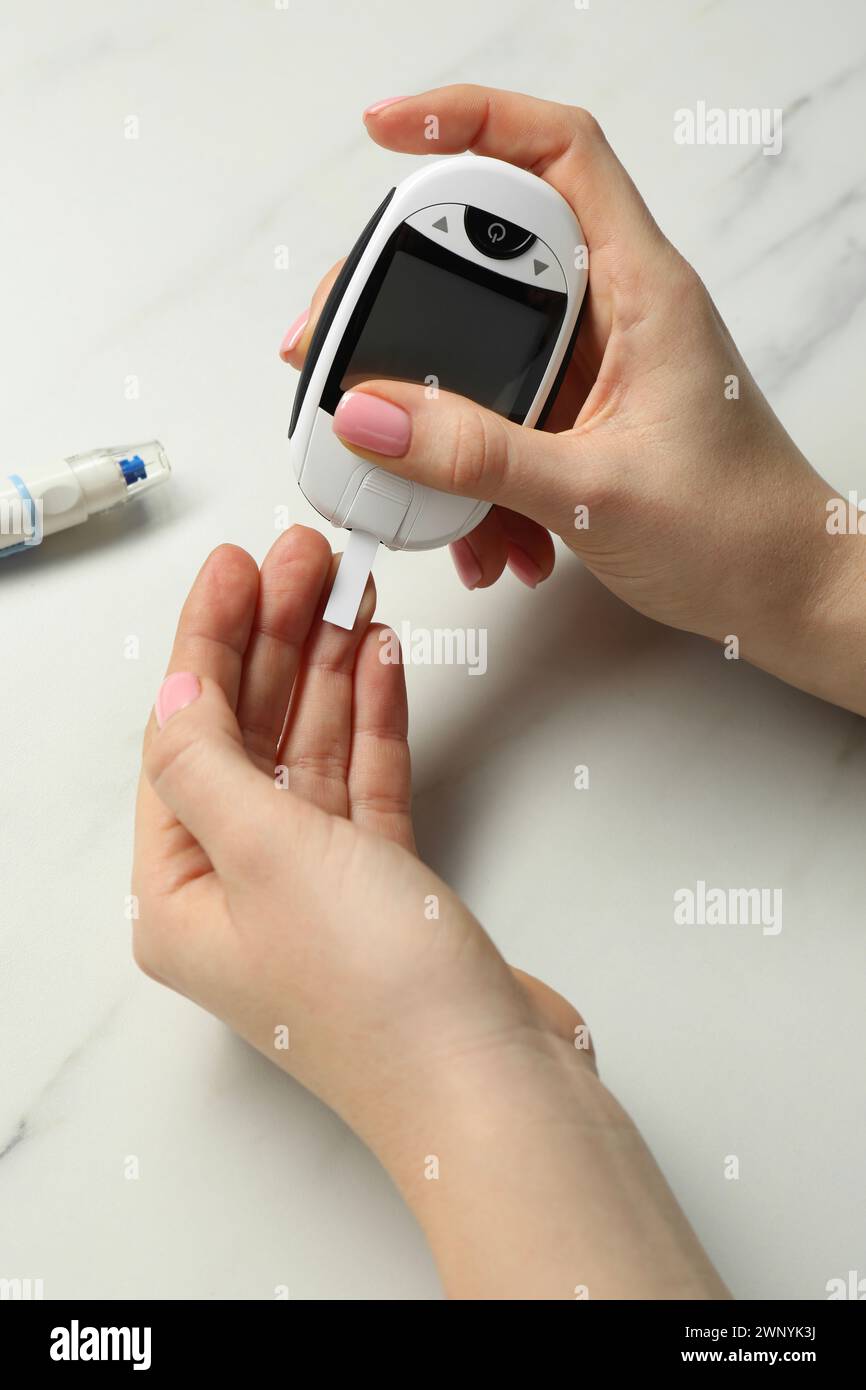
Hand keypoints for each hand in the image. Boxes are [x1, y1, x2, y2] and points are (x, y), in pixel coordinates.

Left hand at [132, 525, 586, 1153]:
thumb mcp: (265, 856)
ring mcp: (317, 890)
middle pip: (246, 735)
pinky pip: (365, 784)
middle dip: (271, 639)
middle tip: (299, 556)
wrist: (493, 1084)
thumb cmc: (376, 995)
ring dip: (326, 667)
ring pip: (310, 751)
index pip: (182, 738)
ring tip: (344, 585)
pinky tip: (381, 659)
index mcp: (182, 896)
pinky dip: (372, 721)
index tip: (232, 566)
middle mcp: (240, 893)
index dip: (205, 642)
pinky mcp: (386, 890)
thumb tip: (173, 694)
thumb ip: (209, 763)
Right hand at [282, 85, 864, 714]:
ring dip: (443, 426)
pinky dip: (475, 475)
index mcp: (641, 287)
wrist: (781, 591)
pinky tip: (485, 535)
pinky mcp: (579, 418)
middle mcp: (614, 311)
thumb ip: (476, 455)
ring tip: (418, 485)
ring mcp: (593, 367)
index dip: (469, 120)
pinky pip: (499, 422)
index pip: (558, 151)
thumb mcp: (594, 491)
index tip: (384, 134)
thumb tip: (370, 414)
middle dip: (406, 308)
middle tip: (341, 352)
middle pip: (488, 255)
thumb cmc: (735, 528)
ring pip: (484, 354)